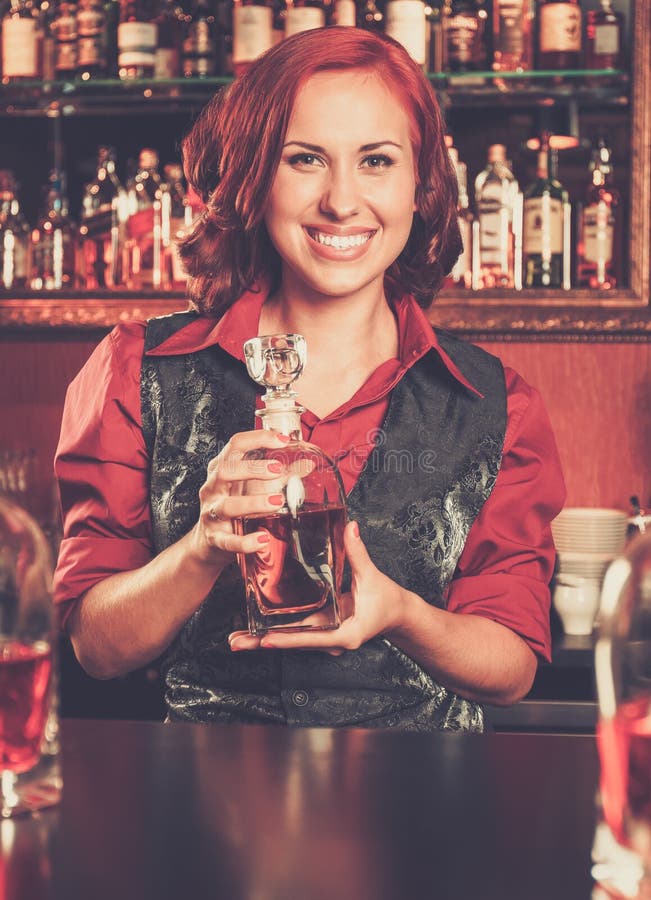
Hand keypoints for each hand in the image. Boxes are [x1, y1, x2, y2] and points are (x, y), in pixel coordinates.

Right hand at [188, 430, 290, 566]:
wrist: (210, 543)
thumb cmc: (234, 507)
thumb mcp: (253, 487)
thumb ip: (280, 476)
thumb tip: (308, 464)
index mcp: (222, 469)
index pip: (235, 445)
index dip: (258, 438)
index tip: (283, 439)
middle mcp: (213, 488)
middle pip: (226, 470)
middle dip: (253, 468)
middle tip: (278, 470)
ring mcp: (211, 513)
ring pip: (227, 505)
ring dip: (253, 502)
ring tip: (277, 501)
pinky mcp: (215, 538)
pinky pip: (228, 540)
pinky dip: (246, 541)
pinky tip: (262, 539)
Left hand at [228, 521, 407, 654]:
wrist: (397, 614)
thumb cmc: (387, 599)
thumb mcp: (372, 577)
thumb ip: (358, 553)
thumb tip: (350, 528)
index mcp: (346, 633)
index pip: (314, 638)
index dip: (289, 639)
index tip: (266, 640)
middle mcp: (333, 640)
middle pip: (294, 643)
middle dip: (264, 642)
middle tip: (236, 642)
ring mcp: (326, 637)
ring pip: (292, 640)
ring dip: (264, 639)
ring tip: (236, 640)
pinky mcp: (322, 630)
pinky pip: (296, 633)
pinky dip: (277, 632)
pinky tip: (255, 631)